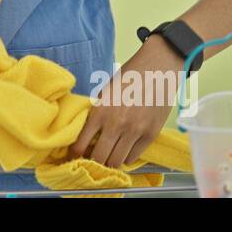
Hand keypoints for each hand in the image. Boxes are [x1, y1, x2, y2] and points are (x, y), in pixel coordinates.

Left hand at [64, 37, 183, 168]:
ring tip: (109, 156)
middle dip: (93, 161)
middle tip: (93, 158)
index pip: (80, 144)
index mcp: (100, 111)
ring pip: (117, 161)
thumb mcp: (105, 93)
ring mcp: (135, 131)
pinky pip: (133, 157)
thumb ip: (97, 113)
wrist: (157, 70)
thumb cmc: (128, 78)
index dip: (75, 154)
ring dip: (110, 161)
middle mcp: (116, 124)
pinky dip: (126, 157)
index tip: (75, 156)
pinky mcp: (150, 134)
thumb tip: (86, 136)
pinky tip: (124, 150)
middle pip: (99, 158)